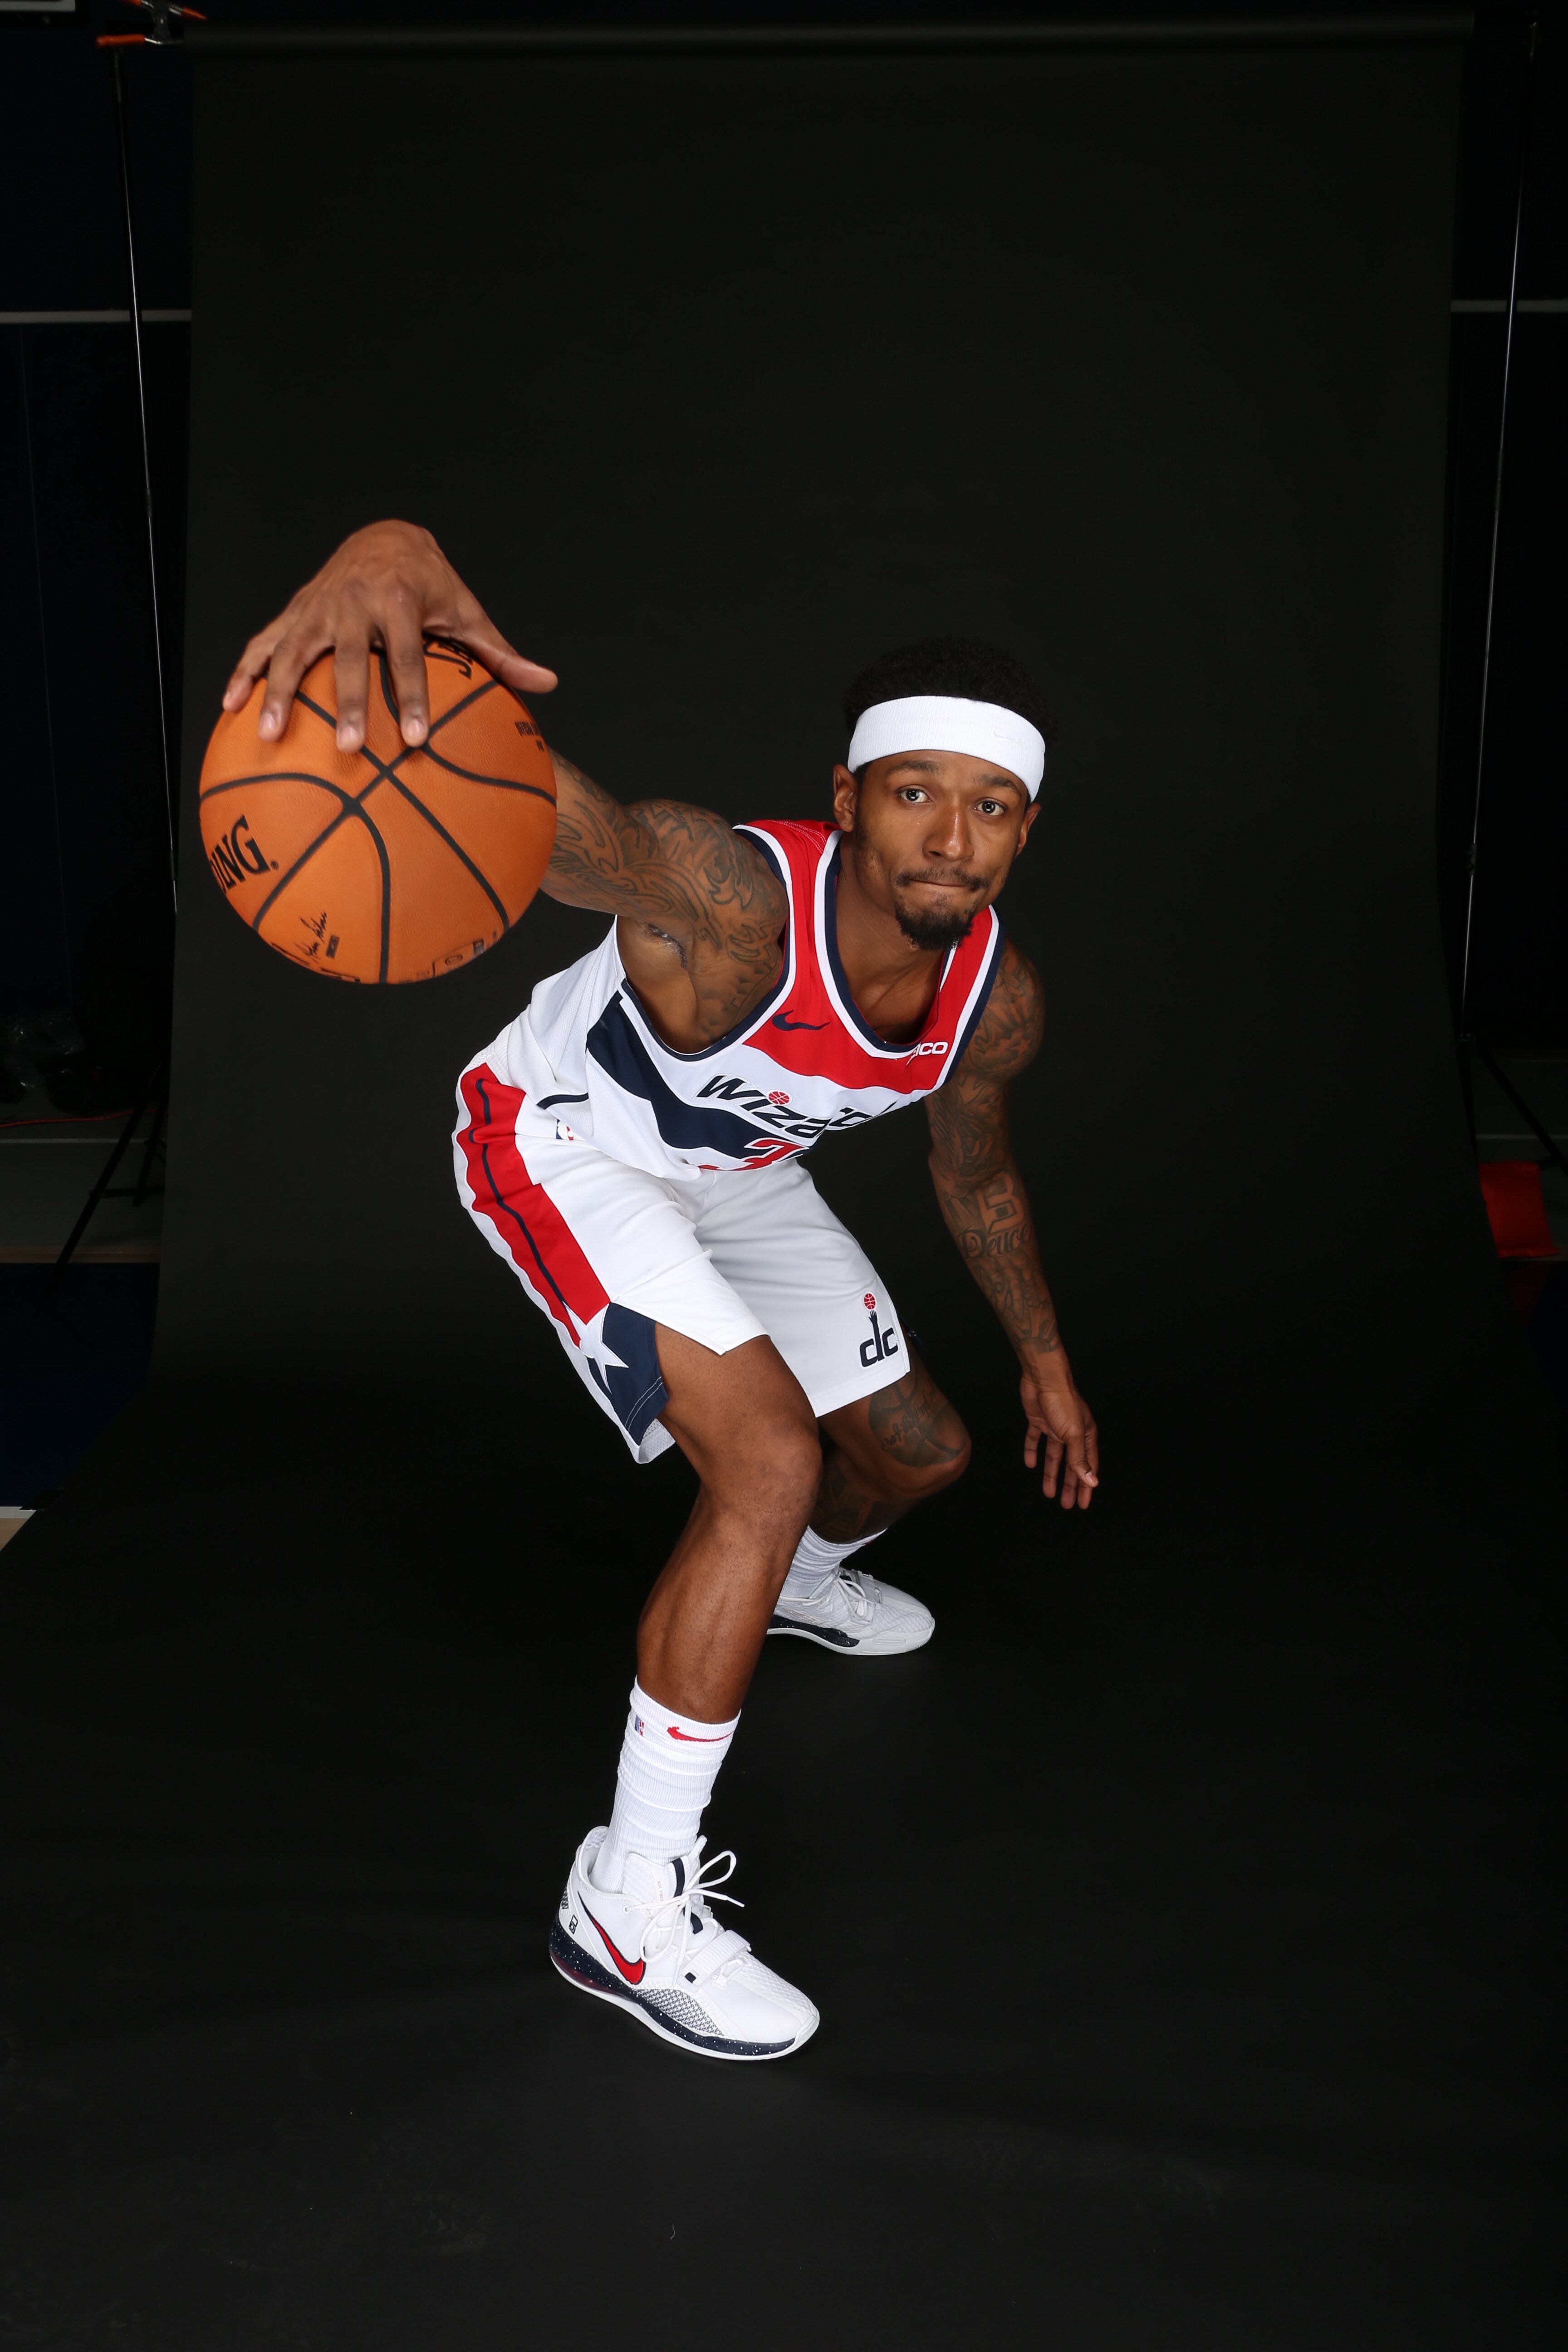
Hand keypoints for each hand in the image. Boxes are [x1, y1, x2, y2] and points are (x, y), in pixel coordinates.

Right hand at [221, 519, 558, 753]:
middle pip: (346, 661)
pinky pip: (262, 644)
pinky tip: (231, 707)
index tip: (415, 740)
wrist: (386, 535)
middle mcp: (353, 603)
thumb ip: (500, 652)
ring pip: (292, 653)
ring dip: (278, 694)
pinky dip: (244, 672)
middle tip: (347, 749)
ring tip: (269, 736)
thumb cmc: (433, 583)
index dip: (411, 699)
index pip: (406, 658)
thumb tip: (546, 683)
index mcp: (399, 601)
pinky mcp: (294, 613)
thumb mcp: (466, 611)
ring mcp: (318, 608)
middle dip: (346, 704)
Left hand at [1020, 1363, 1098, 1508]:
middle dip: (1069, 1485)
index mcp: (1085, 1435)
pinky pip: (1035, 1440)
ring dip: (1051, 1474)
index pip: (1087, 1467)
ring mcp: (1054, 1427)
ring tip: (1049, 1493)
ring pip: (1054, 1456)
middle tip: (1066, 1504)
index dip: (1085, 1486)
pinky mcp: (1038, 1421)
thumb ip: (1080, 1458)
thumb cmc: (1063, 1402)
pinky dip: (1032, 1452)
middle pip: (1071, 1465)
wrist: (1043, 1378)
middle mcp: (1071, 1433)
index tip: (1082, 1504)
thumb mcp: (1074, 1434)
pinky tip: (1030, 1464)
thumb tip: (1092, 1482)